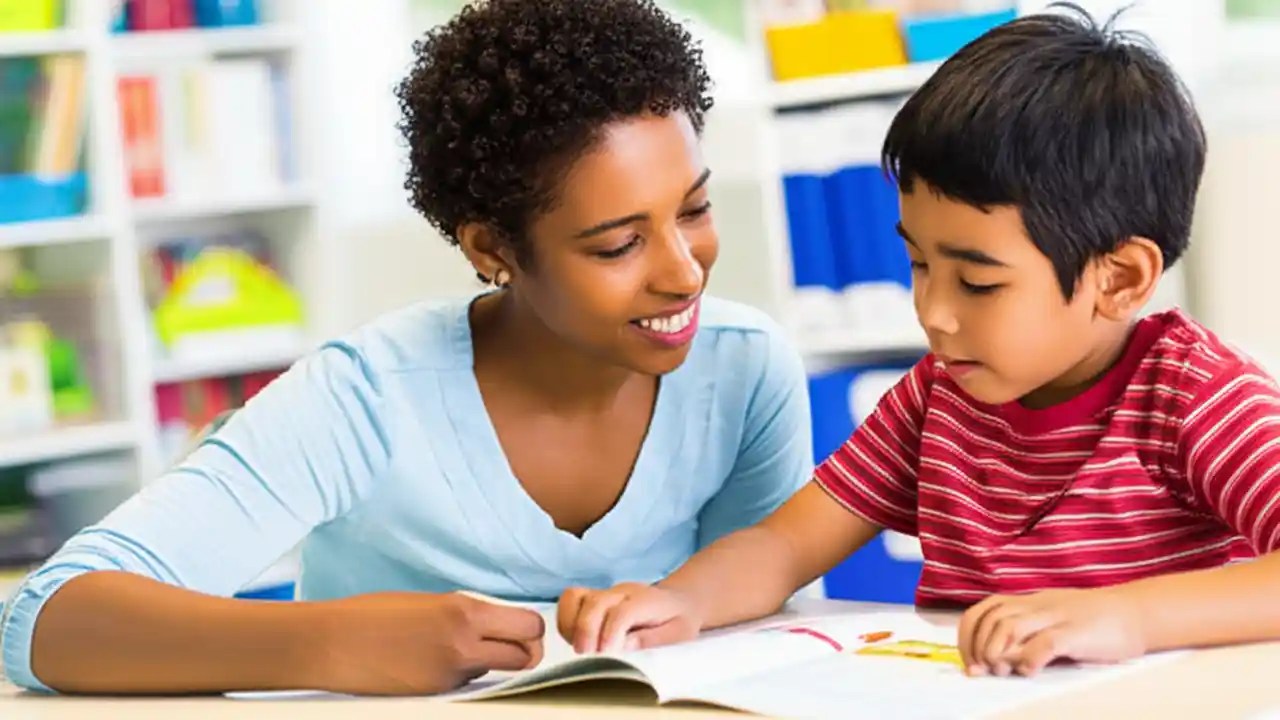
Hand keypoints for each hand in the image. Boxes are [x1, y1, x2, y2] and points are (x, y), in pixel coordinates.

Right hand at [313, 591, 544, 694]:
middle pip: (527, 656)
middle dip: (526, 653)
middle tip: (512, 648)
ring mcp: (451, 675)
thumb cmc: (374, 615)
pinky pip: (468, 686)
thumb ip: (467, 614)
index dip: (532, 629)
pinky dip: (464, 678)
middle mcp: (464, 645)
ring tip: (469, 654)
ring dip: (495, 667)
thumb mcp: (430, 602)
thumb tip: (496, 627)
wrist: (332, 644)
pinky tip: (437, 665)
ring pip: (499, 674)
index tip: (522, 629)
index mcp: (464, 612)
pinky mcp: (436, 696)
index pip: (530, 625)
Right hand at [558, 583, 701, 654]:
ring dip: (571, 625)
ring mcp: (605, 592)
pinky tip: (576, 641)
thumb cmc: (678, 621)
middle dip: (587, 631)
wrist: (679, 601)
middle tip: (589, 657)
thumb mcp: (678, 635)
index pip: (622, 612)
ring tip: (581, 649)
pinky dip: (565, 621)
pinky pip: (569, 601)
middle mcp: (622, 592)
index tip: (606, 655)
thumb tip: (624, 645)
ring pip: (575, 597)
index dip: (610, 634)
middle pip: (595, 602)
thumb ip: (652, 639)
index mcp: (646, 601)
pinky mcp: (593, 597)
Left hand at [957, 588, 1146, 677]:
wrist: (1137, 612)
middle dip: (978, 647)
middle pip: (991, 618)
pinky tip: (1028, 671)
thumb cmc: (1095, 621)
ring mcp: (1057, 617)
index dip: (968, 635)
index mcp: (1030, 602)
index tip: (969, 660)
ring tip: (999, 671)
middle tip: (980, 671)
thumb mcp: (1054, 620)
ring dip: (997, 652)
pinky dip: (1030, 658)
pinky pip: (1046, 642)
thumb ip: (1027, 635)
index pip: (984, 610)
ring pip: (1010, 627)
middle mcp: (1038, 605)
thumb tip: (997, 662)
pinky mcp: (1077, 632)